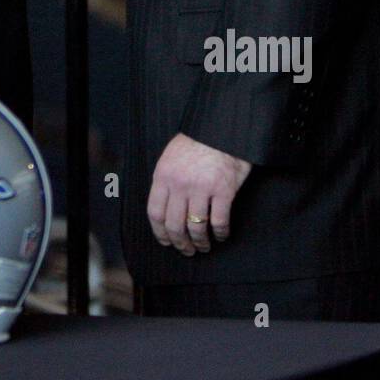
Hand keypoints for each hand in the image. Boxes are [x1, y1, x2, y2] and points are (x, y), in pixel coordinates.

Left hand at [146, 133, 251, 255]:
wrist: (221, 128)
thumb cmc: (197, 142)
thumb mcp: (170, 157)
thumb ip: (166, 181)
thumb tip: (164, 206)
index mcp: (163, 176)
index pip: (155, 213)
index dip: (160, 233)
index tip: (167, 242)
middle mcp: (180, 184)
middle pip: (174, 225)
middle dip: (180, 243)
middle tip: (187, 250)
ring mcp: (202, 188)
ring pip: (196, 227)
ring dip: (200, 242)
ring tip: (204, 246)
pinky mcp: (223, 190)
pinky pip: (219, 221)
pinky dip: (220, 233)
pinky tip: (221, 236)